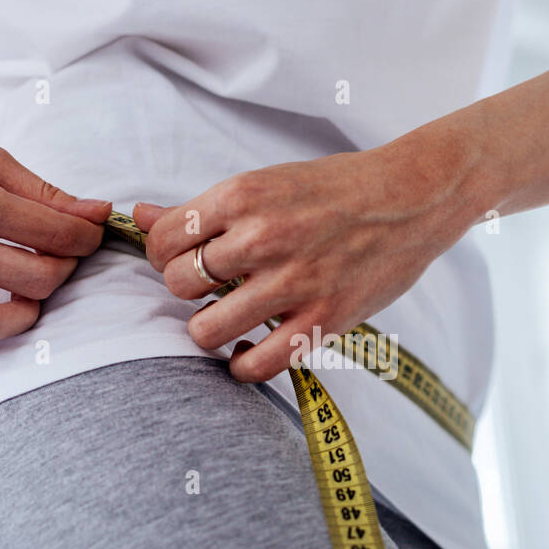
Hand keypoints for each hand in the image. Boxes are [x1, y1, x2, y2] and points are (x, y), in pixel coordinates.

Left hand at [132, 138, 476, 381]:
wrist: (411, 199)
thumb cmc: (335, 190)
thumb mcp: (265, 183)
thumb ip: (200, 208)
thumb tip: (138, 217)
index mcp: (243, 196)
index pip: (163, 241)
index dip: (164, 255)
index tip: (184, 259)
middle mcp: (262, 238)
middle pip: (178, 285)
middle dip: (185, 291)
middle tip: (209, 289)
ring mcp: (292, 283)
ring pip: (205, 330)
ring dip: (207, 330)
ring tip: (224, 320)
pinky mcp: (321, 320)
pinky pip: (256, 364)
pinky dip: (241, 365)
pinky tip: (246, 351)